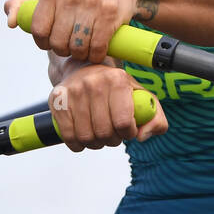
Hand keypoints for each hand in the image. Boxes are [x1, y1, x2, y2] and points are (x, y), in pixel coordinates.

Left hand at [4, 0, 153, 64]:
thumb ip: (27, 8)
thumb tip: (11, 22)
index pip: (38, 29)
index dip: (45, 42)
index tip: (55, 42)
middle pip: (58, 41)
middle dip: (65, 50)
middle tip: (74, 46)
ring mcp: (91, 2)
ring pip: (77, 46)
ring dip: (82, 54)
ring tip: (87, 48)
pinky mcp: (110, 13)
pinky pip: (97, 47)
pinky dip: (97, 54)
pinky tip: (99, 51)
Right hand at [48, 64, 168, 151]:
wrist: (84, 69)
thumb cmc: (118, 89)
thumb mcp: (142, 96)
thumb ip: (155, 118)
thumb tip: (142, 137)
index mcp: (117, 79)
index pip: (123, 122)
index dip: (128, 133)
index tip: (128, 130)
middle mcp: (94, 82)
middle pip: (104, 132)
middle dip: (113, 140)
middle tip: (114, 134)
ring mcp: (73, 91)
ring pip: (86, 137)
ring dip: (96, 143)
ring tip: (100, 134)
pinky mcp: (57, 101)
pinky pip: (69, 137)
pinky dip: (78, 144)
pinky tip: (84, 137)